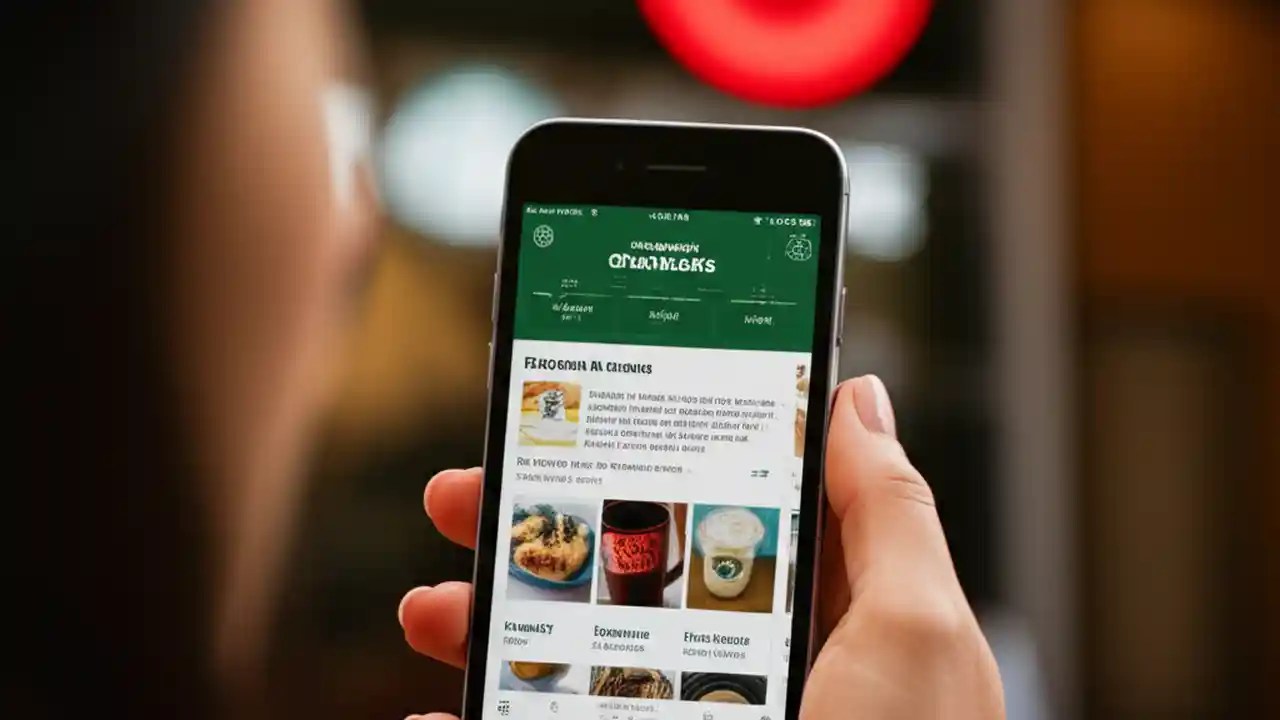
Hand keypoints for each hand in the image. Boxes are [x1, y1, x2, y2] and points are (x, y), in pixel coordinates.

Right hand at [399, 375, 1003, 718]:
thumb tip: (859, 399)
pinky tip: (440, 713)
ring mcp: (693, 715)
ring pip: (577, 658)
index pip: (726, 505)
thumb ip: (888, 511)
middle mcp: (749, 665)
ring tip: (434, 608)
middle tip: (467, 496)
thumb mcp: (915, 632)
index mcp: (819, 612)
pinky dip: (485, 719)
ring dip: (492, 624)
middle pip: (628, 576)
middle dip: (541, 533)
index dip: (654, 455)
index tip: (582, 417)